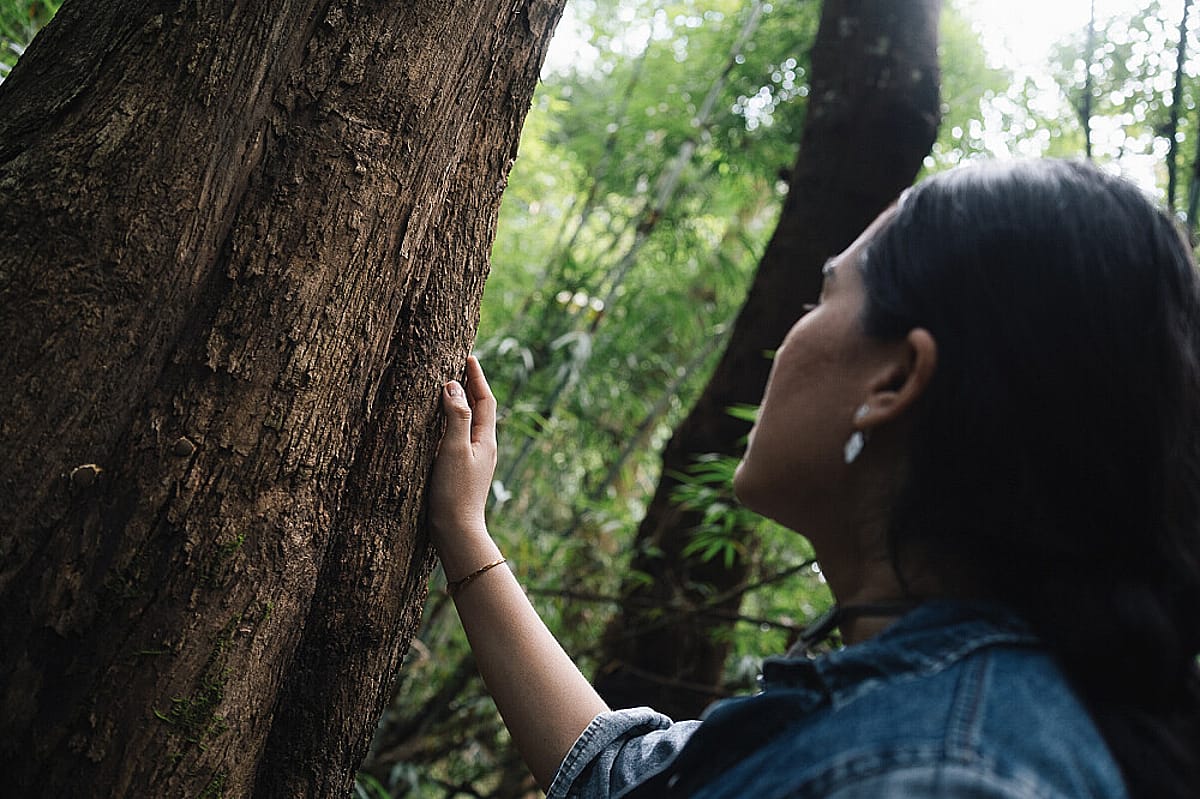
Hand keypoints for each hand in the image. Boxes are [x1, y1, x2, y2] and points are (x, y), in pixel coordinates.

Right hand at [428, 356, 497, 563]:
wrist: (456, 534)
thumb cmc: (454, 492)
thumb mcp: (454, 449)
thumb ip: (456, 416)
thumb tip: (453, 385)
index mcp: (487, 440)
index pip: (485, 399)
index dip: (477, 376)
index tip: (469, 356)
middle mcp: (484, 449)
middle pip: (481, 410)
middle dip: (471, 387)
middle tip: (458, 366)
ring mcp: (474, 462)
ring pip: (469, 424)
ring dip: (461, 404)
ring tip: (447, 388)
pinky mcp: (461, 473)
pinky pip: (459, 439)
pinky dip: (451, 424)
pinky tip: (437, 427)